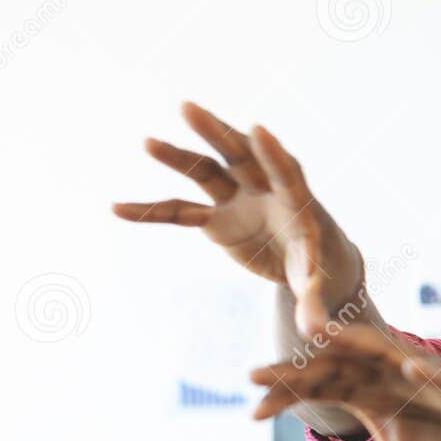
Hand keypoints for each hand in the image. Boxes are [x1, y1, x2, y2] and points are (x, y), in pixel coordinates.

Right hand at [113, 102, 361, 333]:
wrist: (309, 267)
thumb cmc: (322, 271)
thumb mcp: (319, 288)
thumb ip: (314, 305)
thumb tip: (315, 332)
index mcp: (297, 202)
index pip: (286, 171)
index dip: (272, 153)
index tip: (258, 129)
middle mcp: (264, 190)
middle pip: (240, 155)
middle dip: (216, 133)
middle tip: (188, 108)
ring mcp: (237, 199)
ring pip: (204, 172)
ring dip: (177, 158)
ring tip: (147, 142)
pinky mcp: (217, 218)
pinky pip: (179, 211)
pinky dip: (151, 211)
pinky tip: (118, 209)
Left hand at [249, 326, 440, 440]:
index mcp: (372, 392)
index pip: (321, 388)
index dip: (287, 396)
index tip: (251, 412)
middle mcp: (390, 374)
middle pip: (337, 365)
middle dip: (299, 369)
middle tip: (254, 375)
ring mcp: (424, 372)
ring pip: (382, 351)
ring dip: (352, 343)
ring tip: (319, 334)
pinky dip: (426, 370)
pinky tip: (410, 366)